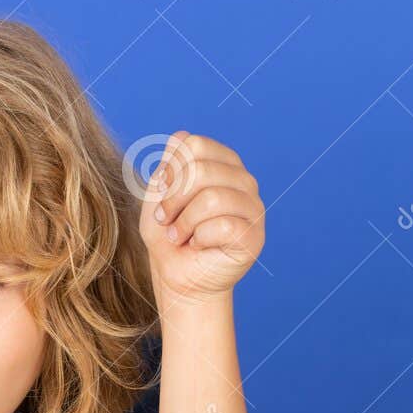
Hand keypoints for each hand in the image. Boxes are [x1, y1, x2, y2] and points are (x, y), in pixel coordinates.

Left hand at [139, 131, 264, 303]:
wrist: (177, 277)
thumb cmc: (169, 236)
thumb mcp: (157, 196)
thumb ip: (168, 165)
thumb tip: (180, 136)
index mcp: (221, 163)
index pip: (194, 145)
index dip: (170, 171)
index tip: (162, 196)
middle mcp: (242, 180)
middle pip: (200, 170)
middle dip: (173, 200)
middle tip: (168, 220)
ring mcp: (252, 206)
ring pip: (211, 198)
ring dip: (184, 222)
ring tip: (180, 236)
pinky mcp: (255, 235)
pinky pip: (223, 226)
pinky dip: (200, 238)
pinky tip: (199, 245)